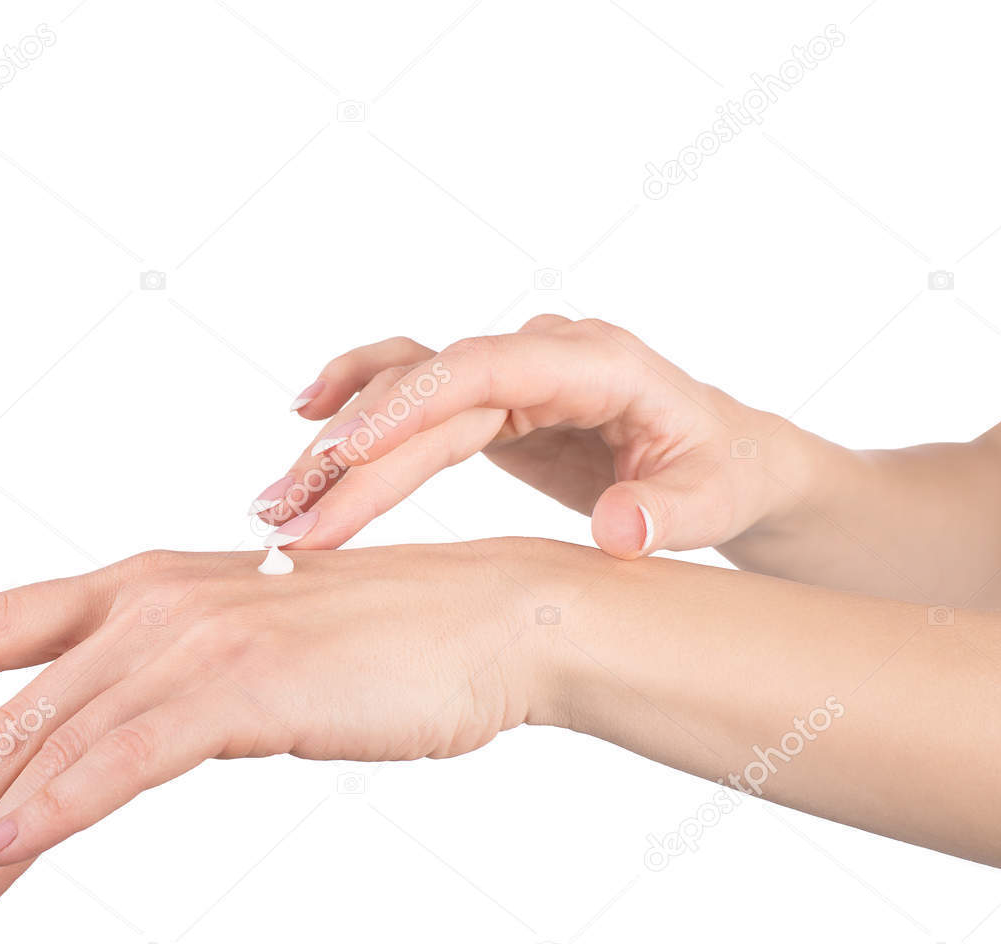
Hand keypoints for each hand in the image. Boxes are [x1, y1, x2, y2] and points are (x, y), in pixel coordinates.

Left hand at [0, 540, 562, 939]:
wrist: (490, 619)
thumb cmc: (379, 646)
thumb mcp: (245, 655)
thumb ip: (168, 686)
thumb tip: (111, 743)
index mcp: (144, 584)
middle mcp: (150, 598)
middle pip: (2, 708)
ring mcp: (193, 635)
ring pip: (44, 742)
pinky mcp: (241, 684)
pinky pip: (120, 757)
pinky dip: (53, 808)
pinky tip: (4, 856)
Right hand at [259, 316, 789, 558]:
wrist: (723, 455)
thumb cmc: (721, 472)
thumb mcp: (712, 501)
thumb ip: (668, 515)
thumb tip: (619, 532)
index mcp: (596, 364)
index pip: (482, 371)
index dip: (408, 406)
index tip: (343, 452)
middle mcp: (541, 354)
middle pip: (423, 390)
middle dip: (350, 451)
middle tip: (286, 514)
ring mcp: (510, 373)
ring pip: (402, 389)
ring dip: (337, 441)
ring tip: (277, 498)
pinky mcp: (488, 400)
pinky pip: (410, 392)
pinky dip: (357, 405)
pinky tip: (305, 425)